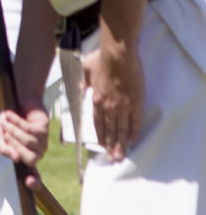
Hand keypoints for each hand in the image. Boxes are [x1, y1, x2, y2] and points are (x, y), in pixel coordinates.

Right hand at [0, 97, 48, 176]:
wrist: (16, 101)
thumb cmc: (8, 121)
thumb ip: (2, 146)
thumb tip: (15, 158)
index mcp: (26, 158)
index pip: (35, 178)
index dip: (34, 182)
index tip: (29, 181)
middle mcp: (37, 153)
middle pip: (30, 158)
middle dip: (14, 144)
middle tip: (5, 132)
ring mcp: (43, 141)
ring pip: (29, 142)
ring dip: (13, 130)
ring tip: (4, 120)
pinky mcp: (45, 128)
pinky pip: (30, 129)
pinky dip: (17, 121)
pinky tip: (10, 114)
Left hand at [83, 46, 144, 161]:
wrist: (118, 55)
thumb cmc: (101, 59)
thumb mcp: (85, 69)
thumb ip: (83, 81)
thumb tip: (78, 87)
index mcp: (96, 99)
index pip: (97, 122)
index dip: (99, 135)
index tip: (101, 145)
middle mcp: (108, 106)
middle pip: (109, 130)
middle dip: (110, 145)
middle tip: (111, 159)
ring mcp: (122, 106)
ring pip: (121, 129)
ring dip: (120, 144)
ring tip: (120, 156)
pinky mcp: (136, 103)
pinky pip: (135, 122)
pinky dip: (133, 132)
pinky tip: (132, 141)